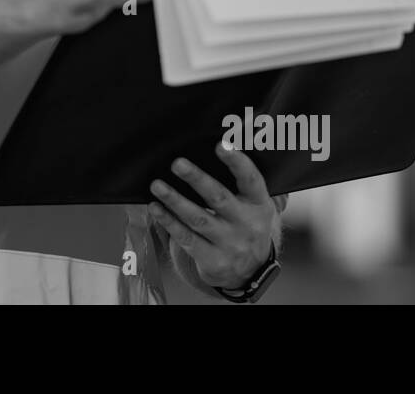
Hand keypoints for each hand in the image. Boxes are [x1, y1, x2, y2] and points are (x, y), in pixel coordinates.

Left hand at [148, 142, 283, 290]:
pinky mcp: (213, 260)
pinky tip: (155, 208)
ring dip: (175, 200)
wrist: (251, 271)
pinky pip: (186, 238)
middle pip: (219, 199)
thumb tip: (224, 142)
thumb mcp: (256, 205)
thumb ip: (243, 181)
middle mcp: (246, 224)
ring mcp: (230, 244)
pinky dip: (169, 222)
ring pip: (198, 219)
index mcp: (259, 205)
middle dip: (197, 180)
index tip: (221, 145)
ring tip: (157, 185)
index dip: (237, 163)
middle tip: (177, 163)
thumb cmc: (246, 225)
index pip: (251, 181)